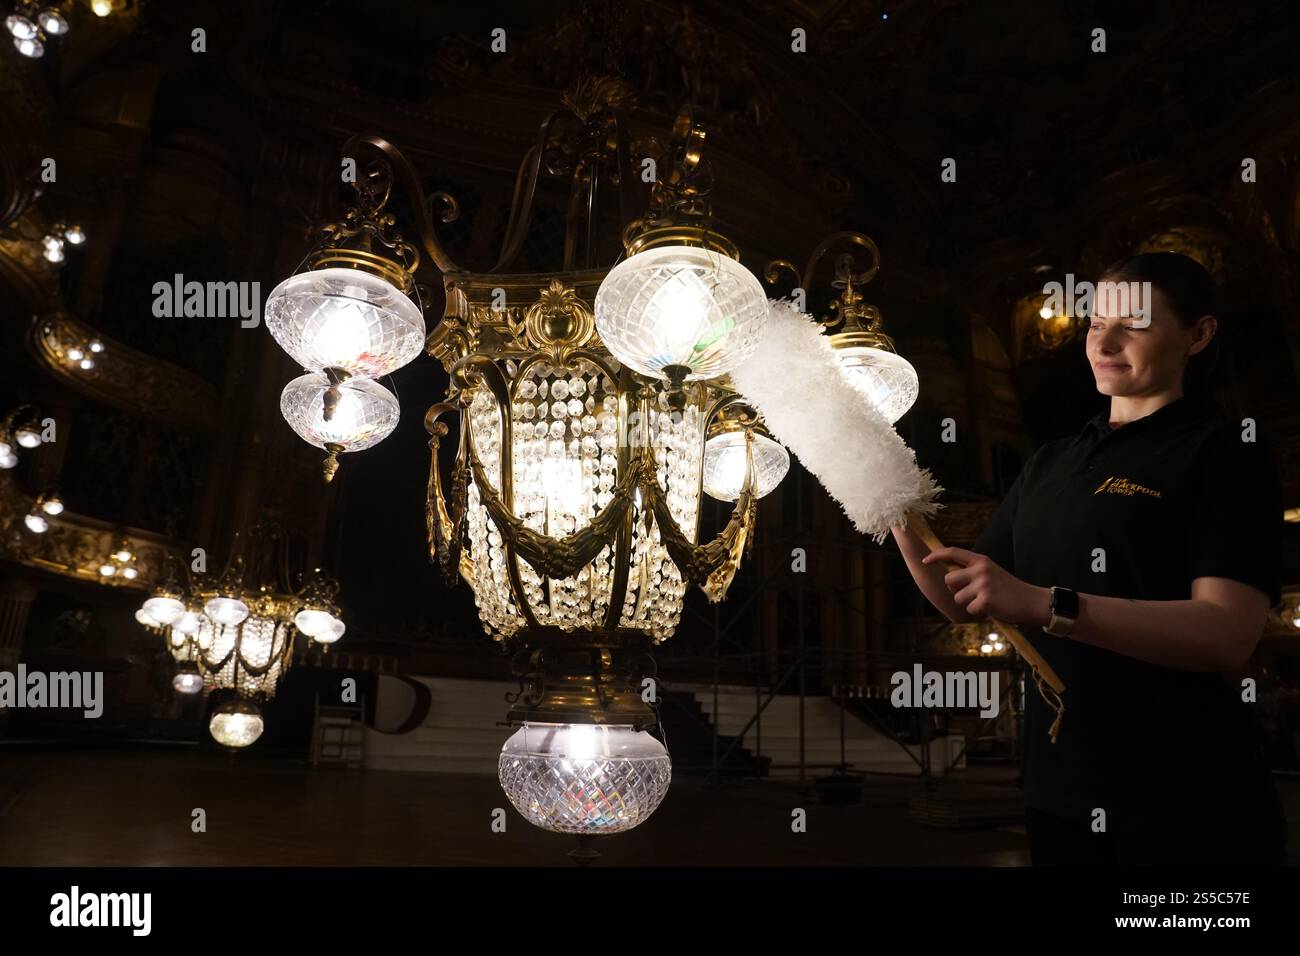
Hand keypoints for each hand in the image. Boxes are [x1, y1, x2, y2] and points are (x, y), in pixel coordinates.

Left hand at [921, 546, 1050, 626]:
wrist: (1032, 601)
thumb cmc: (1009, 590)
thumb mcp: (991, 573)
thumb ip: (973, 572)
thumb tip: (950, 577)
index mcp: (982, 561)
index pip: (953, 552)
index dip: (937, 555)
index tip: (925, 560)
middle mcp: (980, 569)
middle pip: (949, 580)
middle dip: (955, 590)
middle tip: (973, 594)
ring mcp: (983, 584)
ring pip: (958, 597)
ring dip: (969, 603)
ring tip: (987, 601)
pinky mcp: (985, 599)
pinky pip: (970, 609)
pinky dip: (979, 613)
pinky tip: (992, 609)